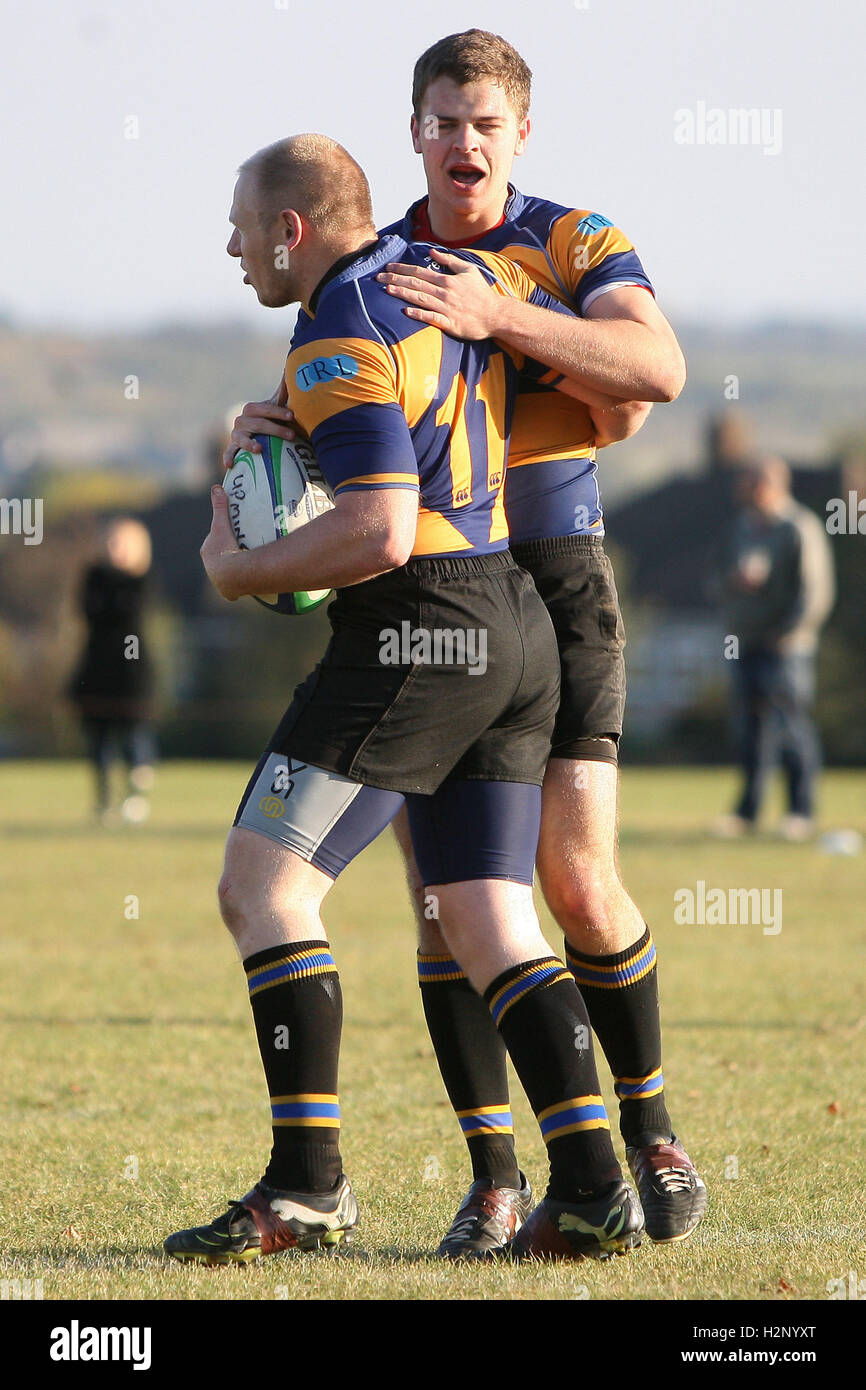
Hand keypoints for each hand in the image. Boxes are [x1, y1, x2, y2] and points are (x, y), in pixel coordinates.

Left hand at [200, 485, 244, 600]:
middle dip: (229, 555)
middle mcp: (210, 569)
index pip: (215, 543)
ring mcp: (219, 582)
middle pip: (221, 558)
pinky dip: (240, 585)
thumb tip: (216, 487)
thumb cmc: (226, 548)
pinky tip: (249, 582)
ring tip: (249, 565)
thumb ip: (220, 506)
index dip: (224, 538)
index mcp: (207, 553)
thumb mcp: (222, 524)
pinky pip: (235, 588)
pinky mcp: (229, 593)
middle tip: (245, 549)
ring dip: (236, 570)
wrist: (232, 575)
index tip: (234, 536)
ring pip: (228, 573)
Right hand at [222, 378, 297, 468]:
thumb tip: (290, 367)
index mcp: (252, 409)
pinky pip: (229, 453)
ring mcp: (236, 434)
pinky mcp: (234, 448)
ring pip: (241, 438)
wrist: (261, 435)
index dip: (277, 412)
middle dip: (274, 429)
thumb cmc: (274, 420)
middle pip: (256, 424)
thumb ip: (285, 390)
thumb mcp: (279, 405)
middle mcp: (242, 420)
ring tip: (260, 449)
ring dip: (249, 443)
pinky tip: (229, 465)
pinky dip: (227, 457)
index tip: (292, 416)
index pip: (264, 408)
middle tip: (291, 435)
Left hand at [376, 251, 503, 339]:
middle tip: (378, 278)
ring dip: (403, 293)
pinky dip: (418, 314)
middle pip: (416, 284)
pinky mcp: (450, 323)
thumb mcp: (469, 270)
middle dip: (395, 280)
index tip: (388, 268)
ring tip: (387, 290)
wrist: (495, 315)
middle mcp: (445, 292)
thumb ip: (450, 261)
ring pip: (420, 298)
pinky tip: (406, 311)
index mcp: (447, 280)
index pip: (420, 272)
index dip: (402, 269)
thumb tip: (432, 251)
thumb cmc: (481, 293)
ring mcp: (446, 308)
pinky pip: (431, 317)